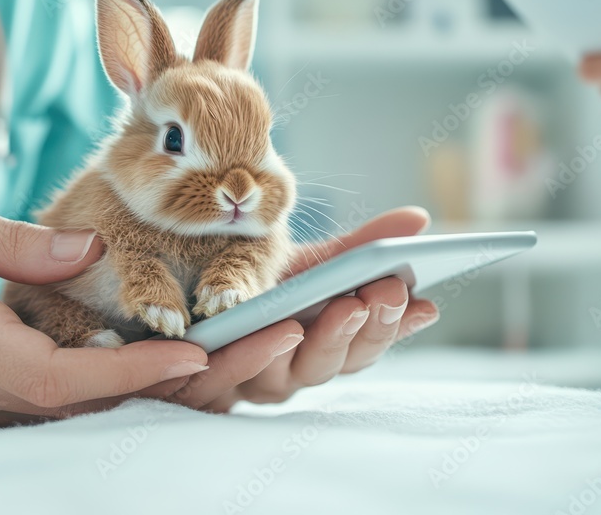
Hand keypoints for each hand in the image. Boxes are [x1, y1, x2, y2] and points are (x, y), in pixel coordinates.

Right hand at [0, 188, 207, 423]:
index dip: (131, 372)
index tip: (192, 354)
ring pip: (50, 418)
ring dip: (118, 396)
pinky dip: (75, 398)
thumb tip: (93, 251)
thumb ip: (16, 241)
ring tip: (185, 361)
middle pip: (69, 409)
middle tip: (220, 356)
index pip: (58, 376)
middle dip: (148, 388)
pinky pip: (21, 414)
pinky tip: (113, 370)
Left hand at [157, 207, 438, 411]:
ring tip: (346, 304)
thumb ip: (358, 248)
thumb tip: (419, 219)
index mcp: (318, 349)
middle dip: (364, 328)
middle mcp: (286, 372)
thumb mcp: (305, 262)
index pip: (365, 345)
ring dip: (322, 341)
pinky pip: (228, 375)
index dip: (397, 327)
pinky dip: (258, 353)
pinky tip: (282, 328)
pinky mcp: (200, 381)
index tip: (427, 302)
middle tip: (384, 291)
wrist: (173, 292)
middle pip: (333, 364)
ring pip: (288, 374)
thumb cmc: (250, 279)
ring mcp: (244, 380)